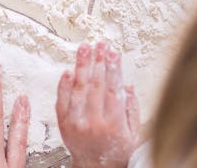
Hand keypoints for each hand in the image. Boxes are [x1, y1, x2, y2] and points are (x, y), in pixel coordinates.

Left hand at [57, 43, 141, 167]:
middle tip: (99, 45)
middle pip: (96, 85)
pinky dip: (64, 84)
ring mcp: (76, 122)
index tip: (113, 53)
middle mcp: (93, 122)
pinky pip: (63, 99)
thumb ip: (132, 109)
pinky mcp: (64, 123)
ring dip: (82, 66)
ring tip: (84, 49)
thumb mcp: (134, 134)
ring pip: (79, 88)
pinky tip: (68, 70)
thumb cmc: (116, 152)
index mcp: (113, 123)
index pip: (113, 89)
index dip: (113, 69)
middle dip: (98, 61)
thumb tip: (128, 85)